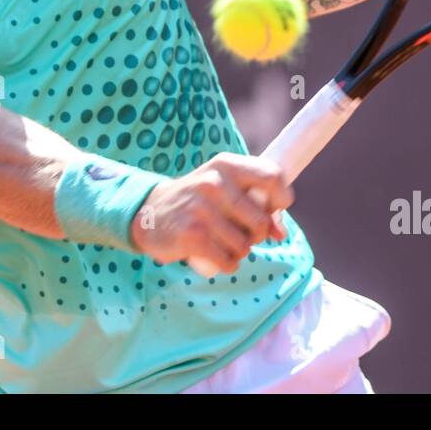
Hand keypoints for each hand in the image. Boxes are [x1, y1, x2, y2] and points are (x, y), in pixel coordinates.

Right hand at [129, 153, 292, 275]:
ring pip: (245, 245)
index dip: (281, 198)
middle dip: (257, 235)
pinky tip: (215, 256)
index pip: (272, 176)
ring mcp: (202, 208)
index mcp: (227, 165)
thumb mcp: (225, 191)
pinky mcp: (192, 234)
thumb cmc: (198, 202)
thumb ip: (257, 205)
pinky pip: (227, 260)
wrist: (148, 213)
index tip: (273, 210)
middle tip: (240, 233)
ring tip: (222, 243)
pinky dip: (226, 264)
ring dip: (238, 252)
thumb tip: (280, 233)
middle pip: (261, 221)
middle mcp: (214, 182)